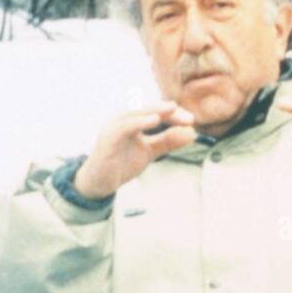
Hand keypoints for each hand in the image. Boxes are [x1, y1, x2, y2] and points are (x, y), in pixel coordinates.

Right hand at [72, 101, 196, 199]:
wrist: (99, 183)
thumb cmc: (121, 164)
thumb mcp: (150, 151)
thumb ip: (168, 141)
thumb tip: (192, 133)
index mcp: (133, 121)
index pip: (156, 112)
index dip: (174, 114)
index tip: (191, 121)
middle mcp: (123, 119)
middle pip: (149, 109)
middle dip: (170, 112)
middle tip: (190, 118)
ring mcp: (114, 126)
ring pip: (137, 112)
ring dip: (156, 111)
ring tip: (173, 110)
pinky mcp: (108, 136)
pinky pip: (125, 125)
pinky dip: (140, 121)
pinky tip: (154, 120)